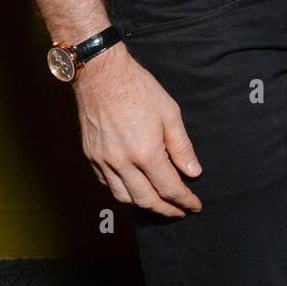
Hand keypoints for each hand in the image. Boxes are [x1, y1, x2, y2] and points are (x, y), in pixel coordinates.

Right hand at [74, 42, 202, 216]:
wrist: (101, 74)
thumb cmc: (138, 89)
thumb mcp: (170, 113)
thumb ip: (181, 146)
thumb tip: (193, 171)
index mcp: (146, 153)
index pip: (169, 188)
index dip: (184, 200)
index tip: (194, 206)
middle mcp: (123, 163)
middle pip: (146, 200)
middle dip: (166, 209)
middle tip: (179, 210)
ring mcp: (104, 161)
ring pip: (124, 197)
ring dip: (143, 203)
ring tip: (158, 201)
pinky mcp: (91, 156)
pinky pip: (107, 184)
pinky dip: (122, 190)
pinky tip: (132, 186)